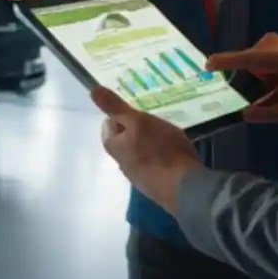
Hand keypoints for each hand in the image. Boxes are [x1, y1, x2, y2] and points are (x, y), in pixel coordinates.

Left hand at [91, 86, 200, 215]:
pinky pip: (153, 167)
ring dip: (148, 146)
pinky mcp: (155, 187)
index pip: (108, 126)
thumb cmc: (161, 149)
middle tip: (154, 123)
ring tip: (166, 138)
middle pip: (123, 142)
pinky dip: (160, 159)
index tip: (138, 113)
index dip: (121, 116)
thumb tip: (92, 90)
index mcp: (114, 147)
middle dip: (135, 131)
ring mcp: (139, 179)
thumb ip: (116, 107)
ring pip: (138, 155)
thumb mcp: (139, 121)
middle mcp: (122, 165)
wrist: (185, 188)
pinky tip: (174, 156)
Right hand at [206, 33, 277, 124]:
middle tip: (264, 93)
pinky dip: (260, 71)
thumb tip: (243, 113)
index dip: (229, 61)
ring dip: (256, 74)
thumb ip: (266, 113)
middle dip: (249, 75)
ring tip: (276, 88)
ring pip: (252, 58)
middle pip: (249, 58)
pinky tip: (276, 82)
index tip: (209, 64)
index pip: (251, 59)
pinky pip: (257, 57)